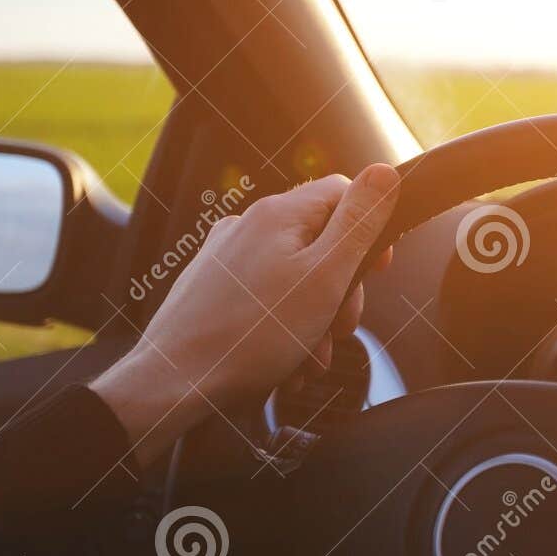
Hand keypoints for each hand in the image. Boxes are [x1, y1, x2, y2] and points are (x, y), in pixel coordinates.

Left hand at [92, 163, 399, 465]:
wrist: (172, 383)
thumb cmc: (249, 337)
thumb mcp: (325, 278)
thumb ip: (358, 222)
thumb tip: (384, 173)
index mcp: (278, 215)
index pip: (343, 192)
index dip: (369, 228)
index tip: (377, 269)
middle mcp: (247, 225)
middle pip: (321, 240)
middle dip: (341, 288)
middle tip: (339, 328)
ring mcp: (225, 256)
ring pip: (294, 274)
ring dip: (314, 316)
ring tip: (309, 356)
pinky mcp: (211, 287)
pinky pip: (264, 296)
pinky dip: (283, 325)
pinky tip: (285, 360)